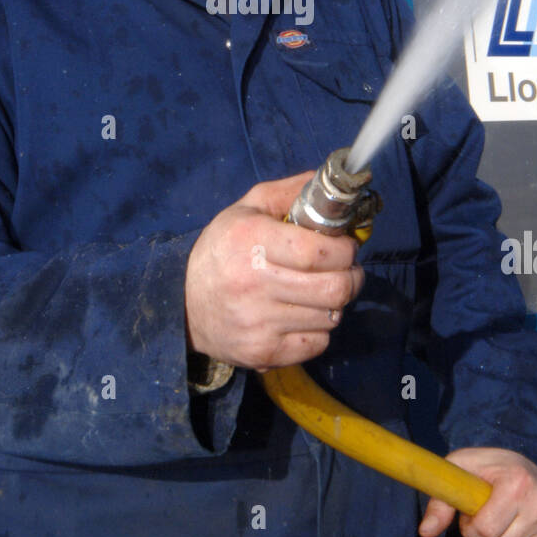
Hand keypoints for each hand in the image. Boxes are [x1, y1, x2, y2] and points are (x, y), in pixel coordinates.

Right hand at [185, 172, 363, 369]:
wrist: (183, 305)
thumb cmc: (222, 251)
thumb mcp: (246, 209)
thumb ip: (288, 192)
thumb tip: (328, 183)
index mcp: (250, 240)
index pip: (318, 252)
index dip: (345, 250)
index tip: (346, 247)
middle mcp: (253, 283)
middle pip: (334, 289)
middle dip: (353, 277)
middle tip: (347, 270)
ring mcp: (258, 323)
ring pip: (330, 317)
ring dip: (335, 303)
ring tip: (321, 291)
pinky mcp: (262, 353)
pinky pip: (317, 344)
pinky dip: (319, 330)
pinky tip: (304, 315)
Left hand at [418, 446, 536, 536]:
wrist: (524, 464)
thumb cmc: (487, 467)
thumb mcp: (459, 470)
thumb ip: (441, 501)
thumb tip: (425, 532)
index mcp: (517, 482)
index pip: (485, 530)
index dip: (469, 528)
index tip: (470, 512)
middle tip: (487, 516)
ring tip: (502, 521)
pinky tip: (518, 532)